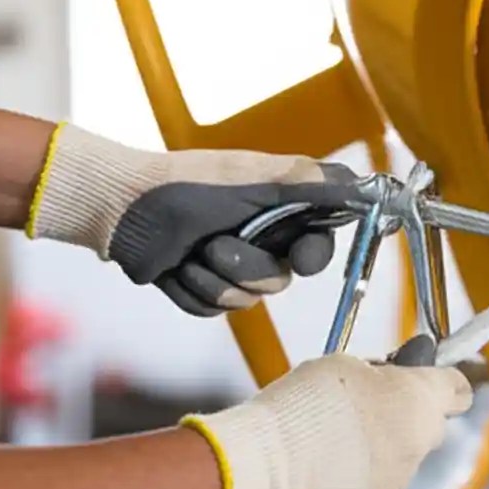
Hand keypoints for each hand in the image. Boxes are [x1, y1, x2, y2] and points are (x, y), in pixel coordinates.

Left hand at [28, 124, 363, 314]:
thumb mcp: (257, 178)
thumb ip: (313, 183)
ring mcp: (234, 267)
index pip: (323, 240)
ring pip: (250, 298)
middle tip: (218, 243)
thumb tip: (365, 185)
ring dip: (216, 275)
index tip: (301, 255)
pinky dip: (193, 288)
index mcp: (282, 209)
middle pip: (284, 277)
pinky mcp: (206, 290)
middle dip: (248, 264)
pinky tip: (176, 266)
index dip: (315, 254)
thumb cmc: (188, 184)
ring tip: (192, 248)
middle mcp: (264, 239)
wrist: (123, 209)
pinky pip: (217, 309)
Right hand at [181, 354, 471, 488]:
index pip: (458, 389)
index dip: (441, 379)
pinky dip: (354, 475)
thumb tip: (398, 366)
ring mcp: (395, 483)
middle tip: (370, 400)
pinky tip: (322, 463)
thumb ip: (384, 369)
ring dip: (377, 447)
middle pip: (427, 426)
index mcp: (421, 403)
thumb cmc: (304, 405)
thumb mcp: (347, 364)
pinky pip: (370, 486)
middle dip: (405, 414)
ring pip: (398, 458)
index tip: (422, 372)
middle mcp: (418, 447)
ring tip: (331, 435)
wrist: (266, 465)